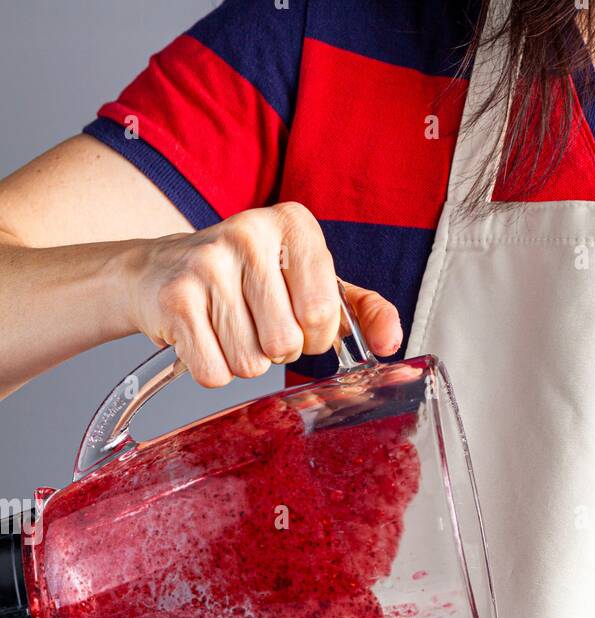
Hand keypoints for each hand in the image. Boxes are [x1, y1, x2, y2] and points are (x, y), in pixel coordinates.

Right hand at [122, 203, 400, 385]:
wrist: (159, 271)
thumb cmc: (246, 280)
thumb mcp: (308, 281)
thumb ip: (360, 310)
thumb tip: (391, 342)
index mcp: (293, 224)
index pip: (322, 314)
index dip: (314, 334)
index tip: (297, 317)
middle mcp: (249, 232)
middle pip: (287, 343)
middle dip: (278, 349)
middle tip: (257, 322)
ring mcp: (207, 264)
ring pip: (251, 363)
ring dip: (244, 360)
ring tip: (229, 326)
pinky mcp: (175, 299)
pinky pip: (214, 372)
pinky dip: (213, 368)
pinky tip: (204, 336)